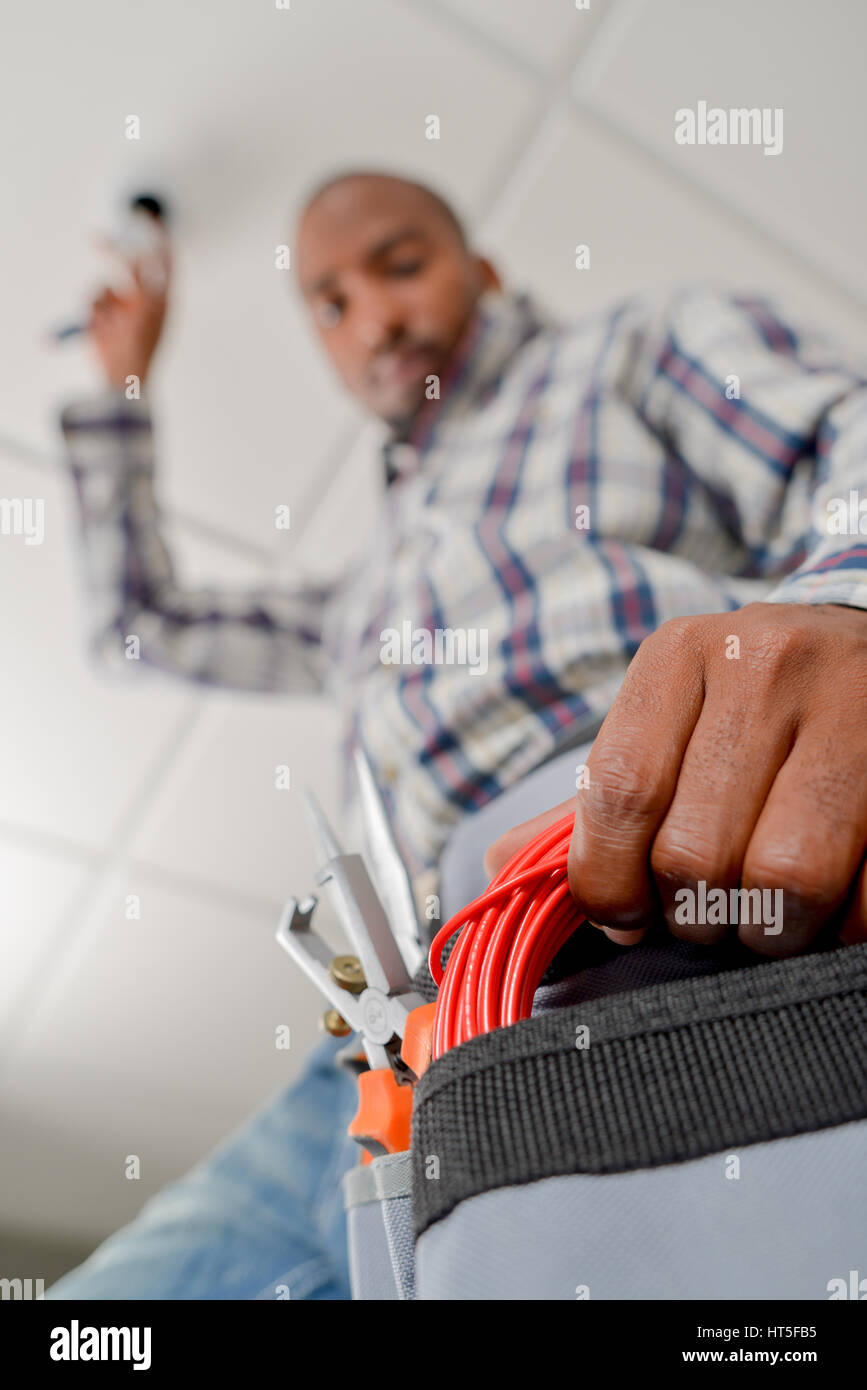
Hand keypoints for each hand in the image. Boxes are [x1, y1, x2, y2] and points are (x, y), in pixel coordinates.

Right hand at [87, 239, 170, 389]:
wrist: (123, 375)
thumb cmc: (143, 345)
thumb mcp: (150, 307)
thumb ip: (149, 278)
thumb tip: (147, 253)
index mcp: (161, 298)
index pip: (163, 260)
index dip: (156, 238)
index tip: (147, 219)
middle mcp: (142, 299)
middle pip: (127, 265)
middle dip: (110, 253)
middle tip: (94, 238)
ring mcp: (122, 308)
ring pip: (104, 287)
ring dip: (101, 302)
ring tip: (106, 322)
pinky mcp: (104, 318)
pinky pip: (93, 302)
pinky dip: (93, 313)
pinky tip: (100, 329)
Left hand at [485, 603, 866, 957]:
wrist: (865, 648)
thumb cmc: (748, 706)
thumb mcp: (665, 720)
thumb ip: (592, 800)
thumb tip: (497, 868)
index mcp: (679, 656)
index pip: (617, 792)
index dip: (607, 880)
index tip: (622, 914)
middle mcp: (762, 664)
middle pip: (695, 851)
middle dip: (691, 913)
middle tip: (704, 908)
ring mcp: (849, 705)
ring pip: (785, 877)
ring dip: (768, 927)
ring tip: (766, 910)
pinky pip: (865, 893)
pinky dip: (841, 922)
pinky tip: (830, 897)